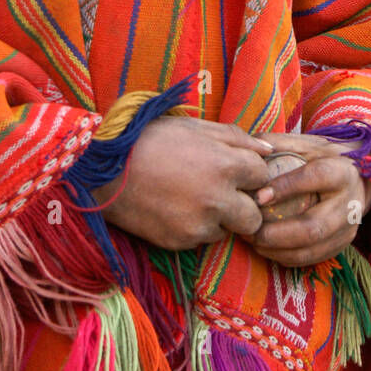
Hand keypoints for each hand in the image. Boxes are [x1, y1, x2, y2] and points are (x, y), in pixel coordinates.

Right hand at [90, 116, 272, 249]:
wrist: (103, 170)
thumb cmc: (149, 139)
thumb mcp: (194, 127)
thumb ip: (236, 138)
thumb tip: (267, 150)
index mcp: (225, 165)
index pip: (263, 176)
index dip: (251, 173)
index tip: (237, 170)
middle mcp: (218, 199)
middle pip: (255, 215)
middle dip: (244, 206)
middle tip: (224, 193)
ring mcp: (199, 225)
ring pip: (227, 230)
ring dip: (218, 218)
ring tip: (191, 198)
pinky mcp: (180, 243)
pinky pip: (201, 240)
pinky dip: (195, 228)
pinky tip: (174, 208)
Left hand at [245, 142, 370, 267]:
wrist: (360, 173)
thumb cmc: (325, 156)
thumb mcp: (307, 143)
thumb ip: (278, 143)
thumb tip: (248, 151)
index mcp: (342, 171)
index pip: (315, 178)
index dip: (286, 188)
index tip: (258, 196)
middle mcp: (350, 203)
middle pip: (313, 227)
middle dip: (276, 234)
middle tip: (249, 230)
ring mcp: (349, 228)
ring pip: (311, 249)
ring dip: (277, 250)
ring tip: (252, 240)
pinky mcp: (343, 244)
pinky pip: (312, 258)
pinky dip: (286, 257)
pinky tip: (266, 248)